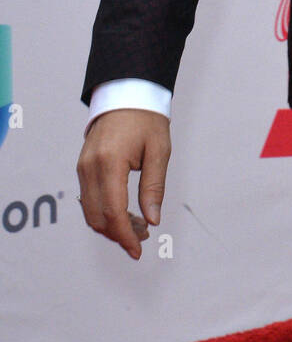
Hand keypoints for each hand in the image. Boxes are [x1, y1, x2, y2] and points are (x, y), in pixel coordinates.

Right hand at [76, 109, 170, 260]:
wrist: (127, 93)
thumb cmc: (145, 118)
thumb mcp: (159, 151)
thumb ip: (154, 187)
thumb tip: (152, 219)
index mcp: (110, 162)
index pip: (113, 212)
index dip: (125, 235)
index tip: (137, 249)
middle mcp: (90, 167)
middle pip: (98, 217)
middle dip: (119, 234)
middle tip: (142, 237)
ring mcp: (83, 167)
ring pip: (90, 211)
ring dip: (110, 225)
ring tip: (137, 226)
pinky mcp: (82, 166)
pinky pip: (88, 199)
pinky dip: (103, 212)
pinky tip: (123, 212)